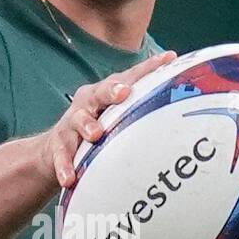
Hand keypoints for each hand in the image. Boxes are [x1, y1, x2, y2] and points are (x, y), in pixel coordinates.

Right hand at [38, 50, 176, 188]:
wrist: (54, 150)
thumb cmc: (96, 128)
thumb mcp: (116, 117)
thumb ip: (142, 111)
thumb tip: (185, 109)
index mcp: (105, 93)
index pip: (129, 77)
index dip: (148, 68)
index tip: (167, 60)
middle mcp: (88, 103)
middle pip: (99, 93)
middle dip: (111, 91)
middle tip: (123, 93)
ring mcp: (70, 123)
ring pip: (78, 121)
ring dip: (87, 126)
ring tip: (95, 134)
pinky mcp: (58, 146)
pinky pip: (61, 156)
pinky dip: (65, 166)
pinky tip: (70, 178)